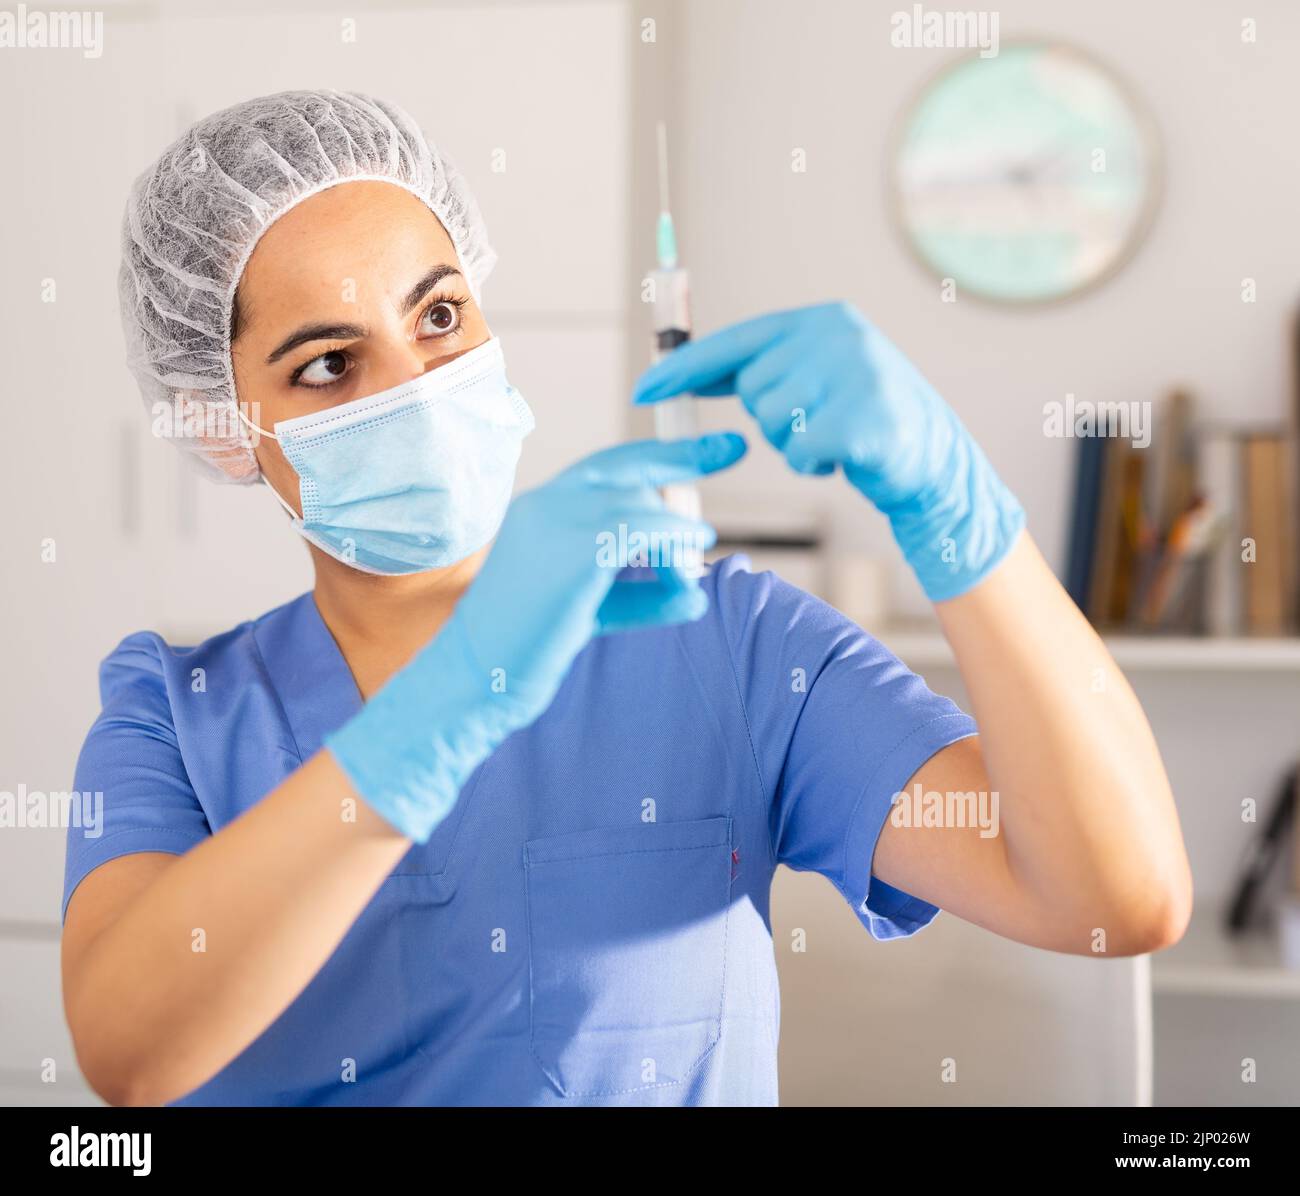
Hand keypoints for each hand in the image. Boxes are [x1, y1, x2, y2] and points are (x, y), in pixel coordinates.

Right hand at [326, 433, 746, 840]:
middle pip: (628, 466)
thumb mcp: (589, 610)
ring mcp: (556, 522)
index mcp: (541, 509)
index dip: (659, 455)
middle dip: (683, 456)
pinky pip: (642, 529)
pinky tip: (686, 567)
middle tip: (729, 451)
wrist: (475, 678)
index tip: (705, 450)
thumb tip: (695, 595)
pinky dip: (674, 542)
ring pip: (640, 502)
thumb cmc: (526, 648)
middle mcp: (546, 503)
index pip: (608, 467)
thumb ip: (637, 595)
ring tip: (683, 572)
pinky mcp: (574, 551)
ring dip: (676, 535)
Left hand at [633, 302, 1023, 601]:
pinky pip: (800, 449)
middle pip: (753, 389)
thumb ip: (762, 369)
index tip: (643, 390)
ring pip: (773, 422)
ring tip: (834, 438)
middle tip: (816, 422)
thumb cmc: (864, 420)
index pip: (737, 341)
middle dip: (772, 419)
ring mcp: (854, 373)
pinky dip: (814, 463)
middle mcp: (837, 335)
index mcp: (821, 320)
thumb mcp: (816, 377)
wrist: (936, 460)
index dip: (686, 368)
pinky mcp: (862, 417)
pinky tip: (844, 457)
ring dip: (793, 444)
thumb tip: (686, 372)